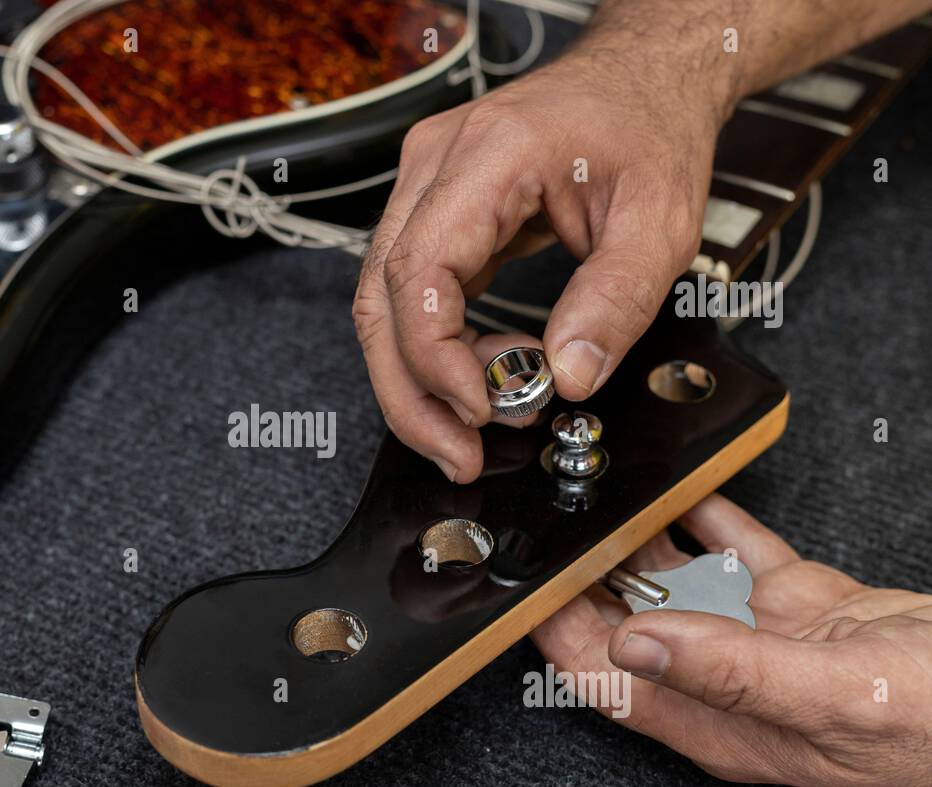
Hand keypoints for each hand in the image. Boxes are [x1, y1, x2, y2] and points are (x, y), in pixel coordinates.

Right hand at [352, 45, 721, 482]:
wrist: (641, 78)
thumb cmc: (649, 129)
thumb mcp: (660, 220)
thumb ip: (615, 301)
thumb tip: (568, 377)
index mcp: (487, 155)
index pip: (417, 270)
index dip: (435, 356)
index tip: (481, 410)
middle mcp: (435, 167)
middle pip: (378, 298)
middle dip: (411, 392)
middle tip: (457, 454)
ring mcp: (425, 188)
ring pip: (383, 305)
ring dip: (418, 381)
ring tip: (472, 432)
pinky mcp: (434, 213)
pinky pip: (411, 296)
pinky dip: (437, 352)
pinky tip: (477, 386)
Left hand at [531, 494, 931, 786]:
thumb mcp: (830, 697)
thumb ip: (730, 669)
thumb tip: (634, 637)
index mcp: (718, 720)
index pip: (606, 675)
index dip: (556, 629)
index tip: (527, 581)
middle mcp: (728, 679)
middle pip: (628, 621)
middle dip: (589, 574)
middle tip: (557, 519)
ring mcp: (763, 636)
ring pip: (678, 580)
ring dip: (640, 539)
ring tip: (602, 493)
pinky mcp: (802, 600)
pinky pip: (737, 549)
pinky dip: (708, 515)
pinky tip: (680, 487)